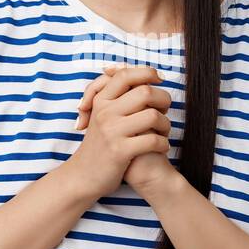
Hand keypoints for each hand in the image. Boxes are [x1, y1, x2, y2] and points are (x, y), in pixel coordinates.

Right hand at [66, 64, 172, 200]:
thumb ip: (116, 96)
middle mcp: (104, 112)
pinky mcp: (120, 151)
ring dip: (165, 124)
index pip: (125, 75)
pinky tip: (161, 147)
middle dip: (163, 100)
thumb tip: (134, 73)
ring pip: (152, 116)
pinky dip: (163, 143)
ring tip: (163, 132)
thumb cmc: (99, 144)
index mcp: (101, 101)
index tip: (159, 79)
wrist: (82, 176)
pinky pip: (153, 140)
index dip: (146, 73)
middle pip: (145, 92)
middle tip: (164, 111)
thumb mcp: (101, 116)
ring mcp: (111, 131)